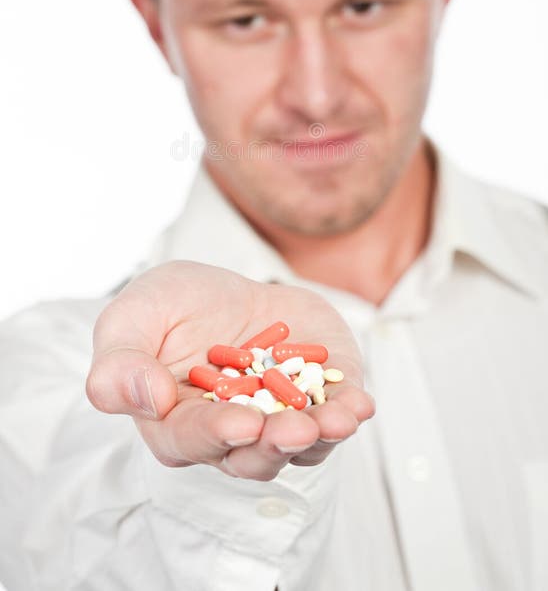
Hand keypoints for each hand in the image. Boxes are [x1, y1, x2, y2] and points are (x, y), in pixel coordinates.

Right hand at [86, 260, 374, 480]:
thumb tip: (146, 400)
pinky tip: (360, 405)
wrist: (225, 286)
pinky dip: (349, 412)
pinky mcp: (318, 395)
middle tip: (294, 428)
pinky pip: (335, 414)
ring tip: (338, 421)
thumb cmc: (169, 306)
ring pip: (300, 445)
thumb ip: (120, 362)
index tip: (239, 423)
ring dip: (321, 437)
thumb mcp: (132, 317)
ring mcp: (279, 418)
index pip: (193, 440)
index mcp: (177, 424)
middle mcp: (231, 435)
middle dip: (275, 443)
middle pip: (253, 455)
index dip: (216, 434)